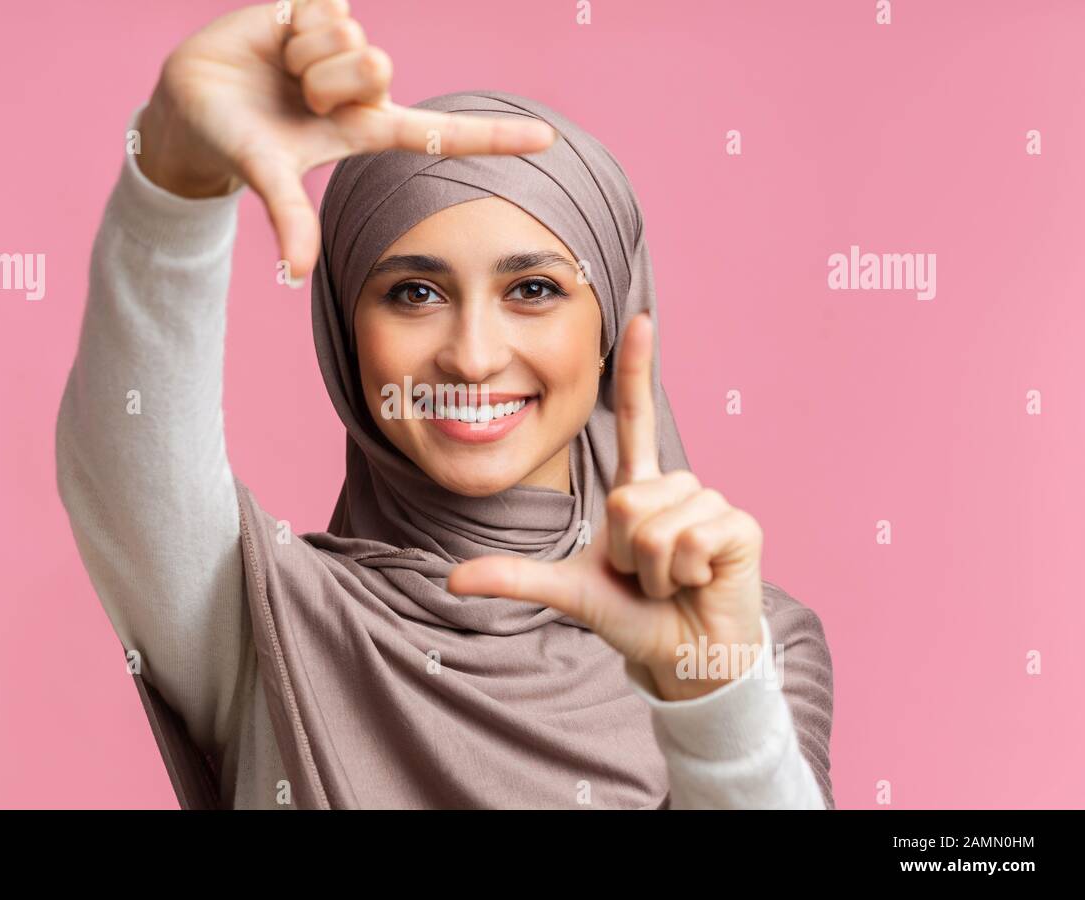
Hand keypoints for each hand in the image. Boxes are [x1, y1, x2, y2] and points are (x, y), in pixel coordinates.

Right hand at [137, 0, 556, 279]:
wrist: (189, 102)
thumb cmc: (236, 143)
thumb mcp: (266, 175)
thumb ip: (289, 216)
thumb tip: (295, 273)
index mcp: (367, 129)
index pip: (441, 134)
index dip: (494, 137)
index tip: (548, 141)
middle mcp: (364, 87)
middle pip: (378, 67)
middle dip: (328, 81)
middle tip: (297, 95)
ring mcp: (343, 45)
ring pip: (350, 37)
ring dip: (306, 56)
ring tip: (282, 71)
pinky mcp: (319, 8)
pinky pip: (326, 5)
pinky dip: (294, 24)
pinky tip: (279, 37)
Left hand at [448, 312, 765, 701]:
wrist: (683, 656)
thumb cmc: (632, 616)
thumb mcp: (567, 590)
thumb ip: (513, 578)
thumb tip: (450, 580)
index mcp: (638, 489)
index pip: (636, 418)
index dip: (637, 368)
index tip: (638, 318)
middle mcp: (674, 487)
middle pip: (626, 499)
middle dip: (625, 552)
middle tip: (643, 574)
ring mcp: (710, 503)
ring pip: (656, 523)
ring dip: (653, 568)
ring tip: (670, 580)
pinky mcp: (739, 527)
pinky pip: (691, 539)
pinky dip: (684, 573)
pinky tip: (698, 582)